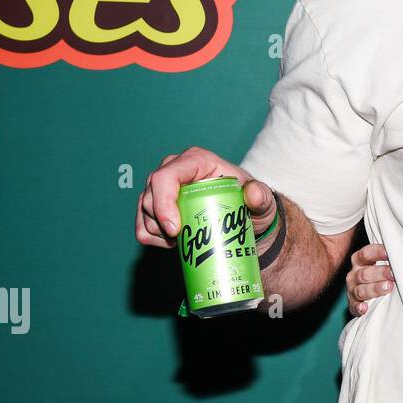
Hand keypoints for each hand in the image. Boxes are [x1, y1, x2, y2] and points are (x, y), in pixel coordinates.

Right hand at [134, 146, 277, 247]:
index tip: (175, 230)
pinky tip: (171, 242)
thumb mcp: (261, 201)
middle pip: (150, 195)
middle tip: (180, 240)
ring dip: (157, 231)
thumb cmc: (251, 205)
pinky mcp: (157, 205)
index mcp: (197, 160)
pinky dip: (151, 237)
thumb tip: (253, 194)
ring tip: (182, 240)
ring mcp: (163, 187)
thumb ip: (261, 196)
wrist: (245, 220)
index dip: (163, 203)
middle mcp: (175, 169)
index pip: (166, 176)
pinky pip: (141, 223)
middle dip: (160, 222)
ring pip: (144, 210)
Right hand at [347, 243, 393, 316]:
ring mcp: (353, 289)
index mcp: (360, 260)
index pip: (366, 254)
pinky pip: (354, 306)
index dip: (378, 253)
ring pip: (361, 290)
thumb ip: (388, 258)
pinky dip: (359, 307)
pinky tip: (365, 308)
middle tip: (393, 274)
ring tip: (388, 288)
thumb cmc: (379, 272)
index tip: (390, 253)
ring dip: (375, 289)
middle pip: (365, 273)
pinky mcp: (353, 304)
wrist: (369, 289)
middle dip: (380, 273)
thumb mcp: (380, 261)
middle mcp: (354, 274)